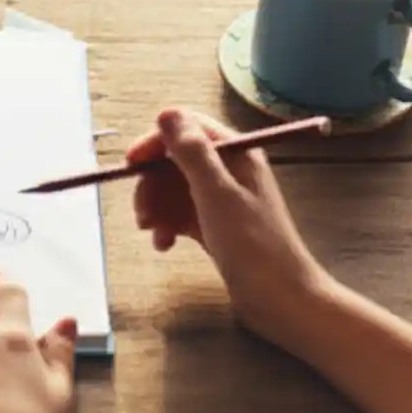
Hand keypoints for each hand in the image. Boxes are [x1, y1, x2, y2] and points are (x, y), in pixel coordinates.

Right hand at [126, 108, 332, 341]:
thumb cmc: (251, 244)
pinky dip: (168, 225)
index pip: (187, 128)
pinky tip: (165, 245)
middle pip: (174, 160)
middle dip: (152, 184)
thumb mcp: (216, 194)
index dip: (155, 142)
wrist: (280, 299)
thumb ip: (191, 152)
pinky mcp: (216, 224)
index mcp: (236, 153)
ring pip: (173, 188)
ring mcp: (223, 199)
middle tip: (141, 214)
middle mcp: (229, 170)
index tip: (130, 165)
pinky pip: (181, 213)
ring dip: (156, 207)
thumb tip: (167, 112)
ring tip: (152, 233)